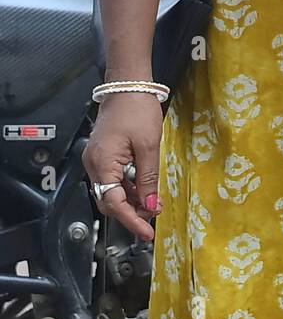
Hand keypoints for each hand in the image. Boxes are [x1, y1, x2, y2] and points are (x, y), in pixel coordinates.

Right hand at [82, 93, 163, 241]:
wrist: (128, 85)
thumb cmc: (137, 110)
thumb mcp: (148, 147)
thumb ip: (148, 179)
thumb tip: (150, 206)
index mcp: (101, 164)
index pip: (114, 204)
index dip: (131, 220)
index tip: (147, 233)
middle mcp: (93, 165)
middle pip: (109, 201)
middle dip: (131, 212)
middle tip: (154, 217)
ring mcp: (96, 160)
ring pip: (112, 191)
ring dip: (131, 200)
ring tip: (154, 204)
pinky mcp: (102, 155)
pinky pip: (113, 179)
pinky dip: (128, 187)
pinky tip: (144, 190)